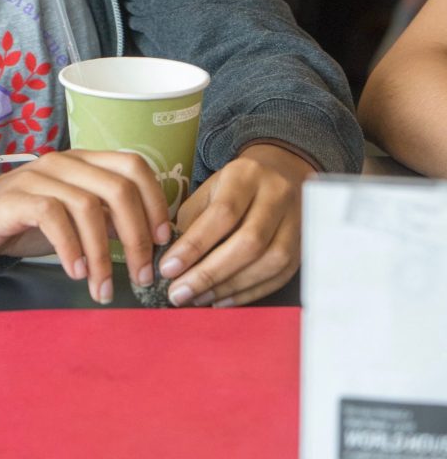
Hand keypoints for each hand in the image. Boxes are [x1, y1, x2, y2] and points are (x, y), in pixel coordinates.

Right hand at [0, 150, 171, 303]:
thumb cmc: (27, 221)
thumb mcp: (75, 217)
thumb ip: (109, 218)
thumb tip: (152, 237)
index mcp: (84, 162)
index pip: (134, 165)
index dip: (155, 201)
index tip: (162, 240)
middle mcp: (64, 162)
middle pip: (118, 188)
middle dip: (137, 236)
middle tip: (141, 274)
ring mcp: (38, 177)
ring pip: (88, 206)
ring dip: (103, 254)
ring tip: (103, 288)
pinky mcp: (15, 198)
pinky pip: (52, 216)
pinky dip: (71, 247)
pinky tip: (76, 272)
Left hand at [157, 144, 316, 306]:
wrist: (280, 173)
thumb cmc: (234, 187)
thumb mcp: (209, 190)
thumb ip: (192, 221)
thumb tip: (173, 262)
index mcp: (246, 175)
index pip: (222, 214)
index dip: (194, 245)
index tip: (168, 268)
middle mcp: (277, 195)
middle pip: (248, 242)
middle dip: (210, 273)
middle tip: (180, 292)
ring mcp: (297, 221)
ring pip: (268, 262)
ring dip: (229, 287)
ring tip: (198, 298)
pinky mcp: (305, 245)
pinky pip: (280, 276)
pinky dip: (249, 292)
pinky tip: (223, 299)